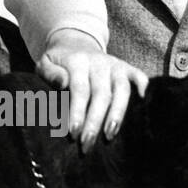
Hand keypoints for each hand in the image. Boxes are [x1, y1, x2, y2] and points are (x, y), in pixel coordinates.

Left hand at [36, 29, 148, 150]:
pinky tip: (143, 102)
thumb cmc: (58, 62)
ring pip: (122, 89)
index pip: (80, 89)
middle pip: (101, 94)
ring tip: (110, 135)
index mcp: (78, 61)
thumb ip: (50, 73)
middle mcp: (99, 62)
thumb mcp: (44, 63)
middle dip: (95, 121)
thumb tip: (63, 84)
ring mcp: (115, 65)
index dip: (78, 112)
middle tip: (87, 144)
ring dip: (117, 113)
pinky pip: (139, 75)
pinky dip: (143, 86)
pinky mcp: (126, 67)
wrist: (74, 43)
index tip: (74, 134)